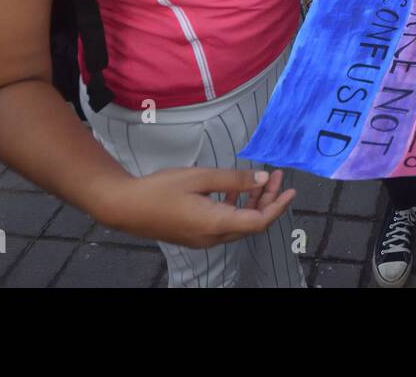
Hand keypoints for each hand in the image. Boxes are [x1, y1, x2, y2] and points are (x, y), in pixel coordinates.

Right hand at [102, 167, 295, 249]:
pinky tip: (235, 188)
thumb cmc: (160, 189)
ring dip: (252, 202)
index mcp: (216, 223)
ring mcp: (203, 238)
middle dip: (268, 199)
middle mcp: (213, 236)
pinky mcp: (196, 234)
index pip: (259, 222)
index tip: (290, 188)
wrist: (125, 207)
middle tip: (276, 176)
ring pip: (238, 222)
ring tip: (261, 179)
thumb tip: (262, 179)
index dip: (278, 206)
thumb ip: (233, 179)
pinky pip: (224, 223)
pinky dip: (235, 206)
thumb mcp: (200, 177)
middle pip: (251, 222)